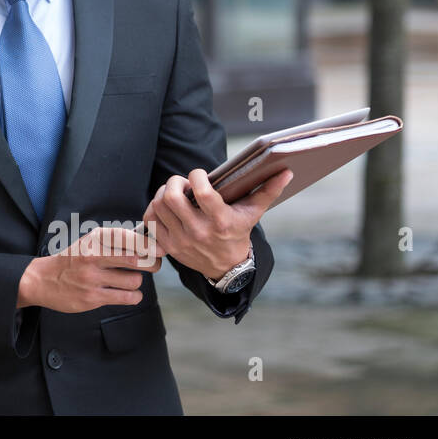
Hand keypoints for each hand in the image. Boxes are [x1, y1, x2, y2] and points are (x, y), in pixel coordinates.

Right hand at [17, 227, 162, 312]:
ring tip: (129, 280)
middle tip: (153, 265)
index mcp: (94, 239)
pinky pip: (126, 298)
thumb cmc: (73, 260)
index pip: (128, 238)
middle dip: (152, 263)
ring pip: (134, 280)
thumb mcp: (89, 243)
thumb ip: (114, 242)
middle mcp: (93, 256)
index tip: (160, 249)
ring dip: (137, 281)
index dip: (149, 244)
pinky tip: (128, 293)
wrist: (43, 279)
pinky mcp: (92, 297)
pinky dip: (134, 296)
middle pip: (136, 259)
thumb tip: (148, 242)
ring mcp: (92, 278)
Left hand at [142, 167, 291, 279]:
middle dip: (175, 182)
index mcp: (220, 221)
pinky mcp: (168, 246)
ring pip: (158, 206)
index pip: (202, 193)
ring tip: (175, 192)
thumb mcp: (253, 213)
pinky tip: (165, 206)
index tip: (200, 174)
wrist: (226, 267)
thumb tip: (286, 171)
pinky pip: (151, 221)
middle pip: (172, 197)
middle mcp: (199, 232)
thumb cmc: (238, 232)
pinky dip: (154, 209)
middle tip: (183, 183)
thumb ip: (268, 191)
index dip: (196, 176)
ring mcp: (181, 240)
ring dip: (162, 193)